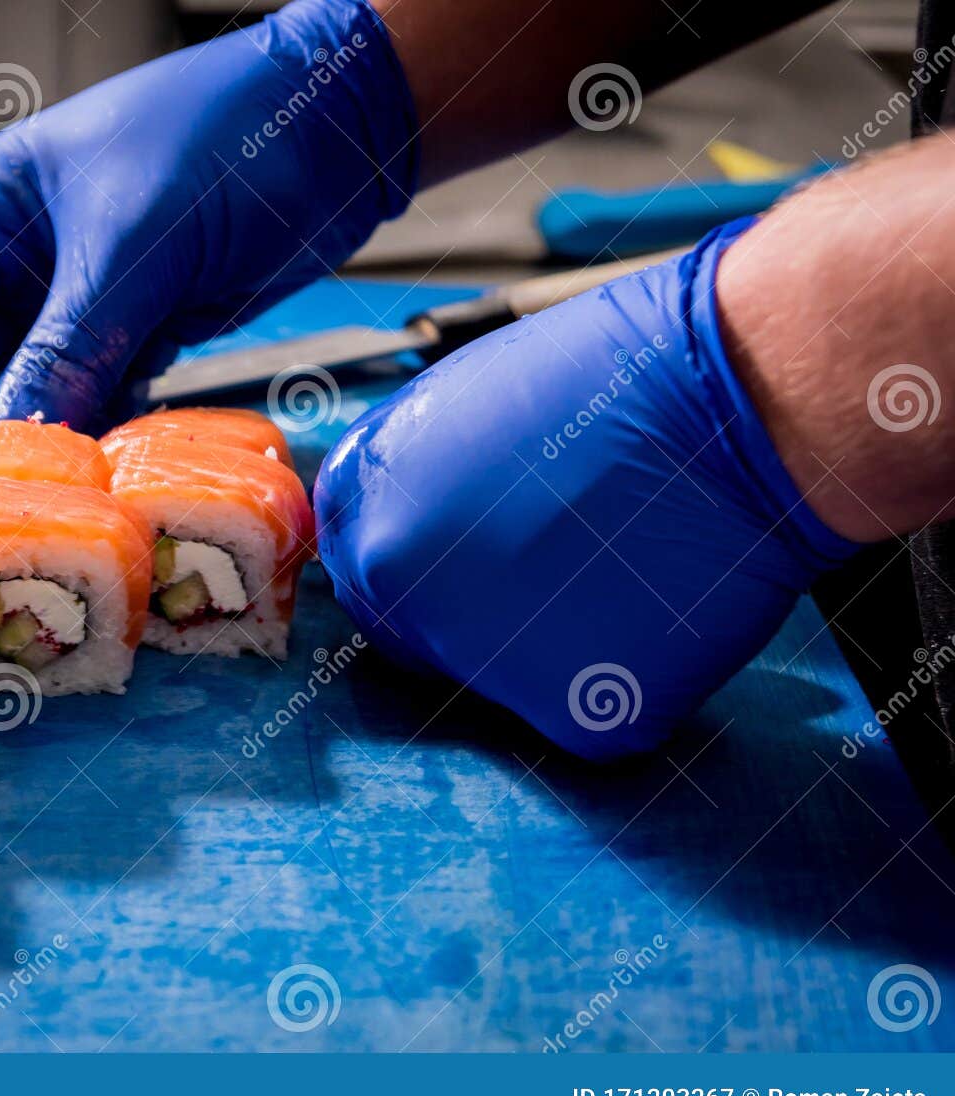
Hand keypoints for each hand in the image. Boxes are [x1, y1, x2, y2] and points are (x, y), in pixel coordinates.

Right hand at [0, 0, 416, 444]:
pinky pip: (106, 387)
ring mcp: (93, 291)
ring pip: (46, 380)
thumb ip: (72, 341)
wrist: (341, 127)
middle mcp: (33, 253)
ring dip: (57, 427)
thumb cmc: (226, 140)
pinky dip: (109, 420)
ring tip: (73, 477)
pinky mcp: (149, 322)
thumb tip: (21, 432)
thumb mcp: (134, 243)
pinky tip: (120, 453)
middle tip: (15, 484)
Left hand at [314, 219, 858, 759]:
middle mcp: (406, 599)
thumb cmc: (617, 377)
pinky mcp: (577, 715)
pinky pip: (593, 712)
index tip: (461, 561)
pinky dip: (629, 673)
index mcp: (371, 518)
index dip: (420, 568)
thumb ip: (418, 484)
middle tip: (554, 567)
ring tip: (619, 563)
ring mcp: (486, 665)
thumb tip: (410, 525)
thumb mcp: (468, 406)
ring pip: (509, 681)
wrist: (736, 405)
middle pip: (421, 642)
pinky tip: (657, 601)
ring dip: (556, 644)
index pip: (363, 576)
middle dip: (477, 616)